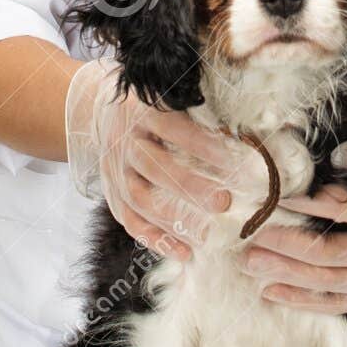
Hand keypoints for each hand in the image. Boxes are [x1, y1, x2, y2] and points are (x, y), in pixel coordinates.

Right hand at [64, 58, 252, 258]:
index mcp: (142, 111)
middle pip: (155, 168)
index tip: (234, 160)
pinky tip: (183, 252)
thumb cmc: (152, 103)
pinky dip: (155, 239)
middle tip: (224, 203)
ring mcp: (115, 170)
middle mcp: (125, 141)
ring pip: (141, 199)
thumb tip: (244, 132)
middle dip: (190, 187)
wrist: (101, 108)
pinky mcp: (112, 192)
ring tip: (207, 236)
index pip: (173, 129)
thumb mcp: (168, 94)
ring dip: (174, 220)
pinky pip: (130, 221)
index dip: (202, 145)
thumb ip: (197, 111)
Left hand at [237, 124, 346, 311]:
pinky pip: (338, 303)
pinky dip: (303, 301)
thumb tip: (334, 162)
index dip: (313, 205)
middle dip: (289, 251)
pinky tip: (271, 293)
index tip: (279, 198)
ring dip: (288, 277)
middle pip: (335, 256)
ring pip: (332, 285)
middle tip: (251, 242)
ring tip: (250, 264)